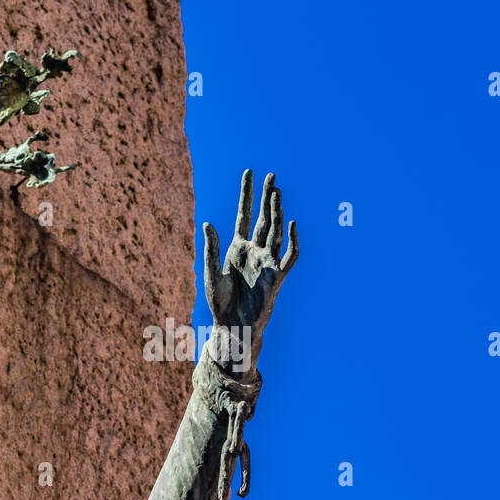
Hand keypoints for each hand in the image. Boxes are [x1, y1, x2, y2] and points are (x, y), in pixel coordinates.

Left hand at [202, 170, 297, 374]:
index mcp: (237, 247)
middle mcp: (253, 250)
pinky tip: (290, 225)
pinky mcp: (276, 275)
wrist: (233, 326)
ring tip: (277, 192)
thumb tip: (208, 223)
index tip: (250, 173)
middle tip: (272, 176)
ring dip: (276, 211)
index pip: (244, 214)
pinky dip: (292, 241)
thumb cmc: (219, 303)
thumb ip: (212, 248)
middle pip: (262, 217)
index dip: (247, 194)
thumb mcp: (211, 273)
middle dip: (267, 197)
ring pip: (274, 231)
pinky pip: (288, 255)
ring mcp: (266, 261)